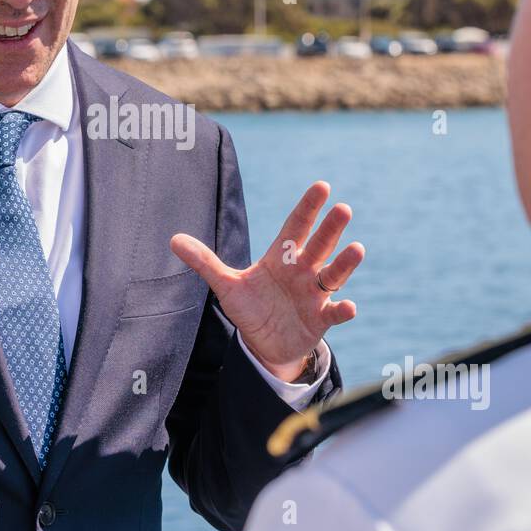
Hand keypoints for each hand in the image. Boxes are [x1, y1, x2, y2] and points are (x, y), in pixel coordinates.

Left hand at [170, 181, 363, 380]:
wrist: (264, 344)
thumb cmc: (250, 307)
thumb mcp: (226, 285)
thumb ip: (204, 261)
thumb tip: (173, 239)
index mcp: (281, 257)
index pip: (296, 227)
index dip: (307, 208)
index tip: (321, 187)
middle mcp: (302, 271)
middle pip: (319, 245)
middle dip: (330, 228)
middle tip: (343, 208)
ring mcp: (314, 294)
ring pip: (333, 274)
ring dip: (345, 262)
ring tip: (356, 248)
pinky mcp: (320, 319)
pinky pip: (335, 313)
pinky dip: (343, 309)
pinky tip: (350, 306)